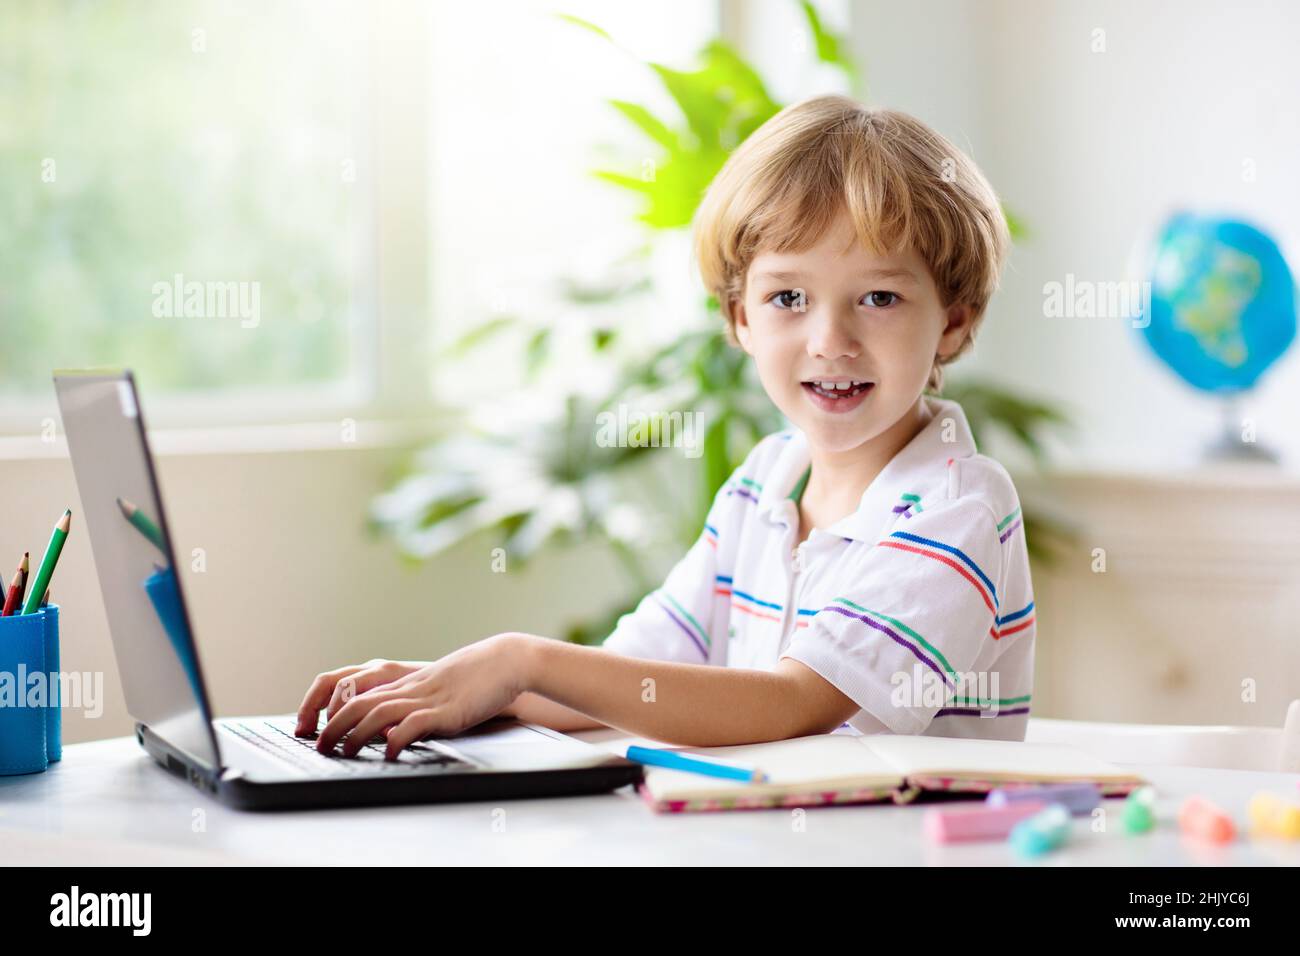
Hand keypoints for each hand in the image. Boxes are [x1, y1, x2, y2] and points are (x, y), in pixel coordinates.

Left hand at [312, 633, 534, 759]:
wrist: (507, 661)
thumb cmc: (476, 677)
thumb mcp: (438, 689)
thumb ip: (414, 705)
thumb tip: (388, 730)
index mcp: (405, 681)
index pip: (354, 688)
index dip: (328, 707)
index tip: (315, 726)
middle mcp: (410, 687)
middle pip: (358, 701)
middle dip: (332, 725)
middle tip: (318, 745)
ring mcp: (427, 698)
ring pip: (378, 711)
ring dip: (354, 733)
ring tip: (342, 752)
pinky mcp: (447, 711)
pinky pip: (413, 724)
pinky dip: (396, 738)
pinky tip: (388, 751)